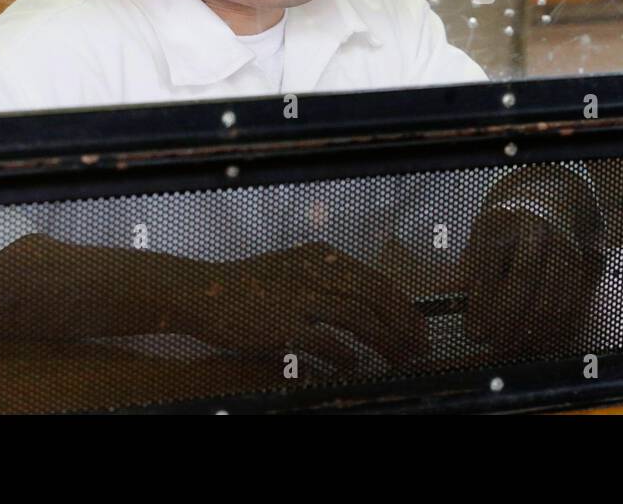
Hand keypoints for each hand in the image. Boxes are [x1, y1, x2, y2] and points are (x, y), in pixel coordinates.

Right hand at [183, 241, 428, 373]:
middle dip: (404, 325)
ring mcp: (300, 296)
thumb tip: (366, 309)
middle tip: (420, 347)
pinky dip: (346, 356)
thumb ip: (326, 283)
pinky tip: (355, 367)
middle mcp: (316, 271)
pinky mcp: (283, 324)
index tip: (418, 326)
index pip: (377, 280)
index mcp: (322, 256)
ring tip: (399, 360)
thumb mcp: (292, 269)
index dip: (403, 306)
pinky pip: (327, 342)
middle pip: (376, 297)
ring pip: (360, 318)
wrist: (202, 291)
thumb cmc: (247, 285)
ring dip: (386, 342)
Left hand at [461, 203, 599, 355]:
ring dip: (530, 330)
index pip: (490, 263)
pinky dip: (553, 330)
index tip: (473, 331)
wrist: (547, 206)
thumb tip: (443, 292)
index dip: (482, 304)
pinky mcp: (581, 265)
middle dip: (507, 319)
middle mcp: (536, 228)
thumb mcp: (479, 241)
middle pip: (525, 279)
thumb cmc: (504, 233)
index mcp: (502, 219)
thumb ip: (464, 269)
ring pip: (552, 295)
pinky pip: (571, 305)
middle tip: (493, 343)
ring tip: (511, 345)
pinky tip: (536, 341)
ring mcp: (563, 245)